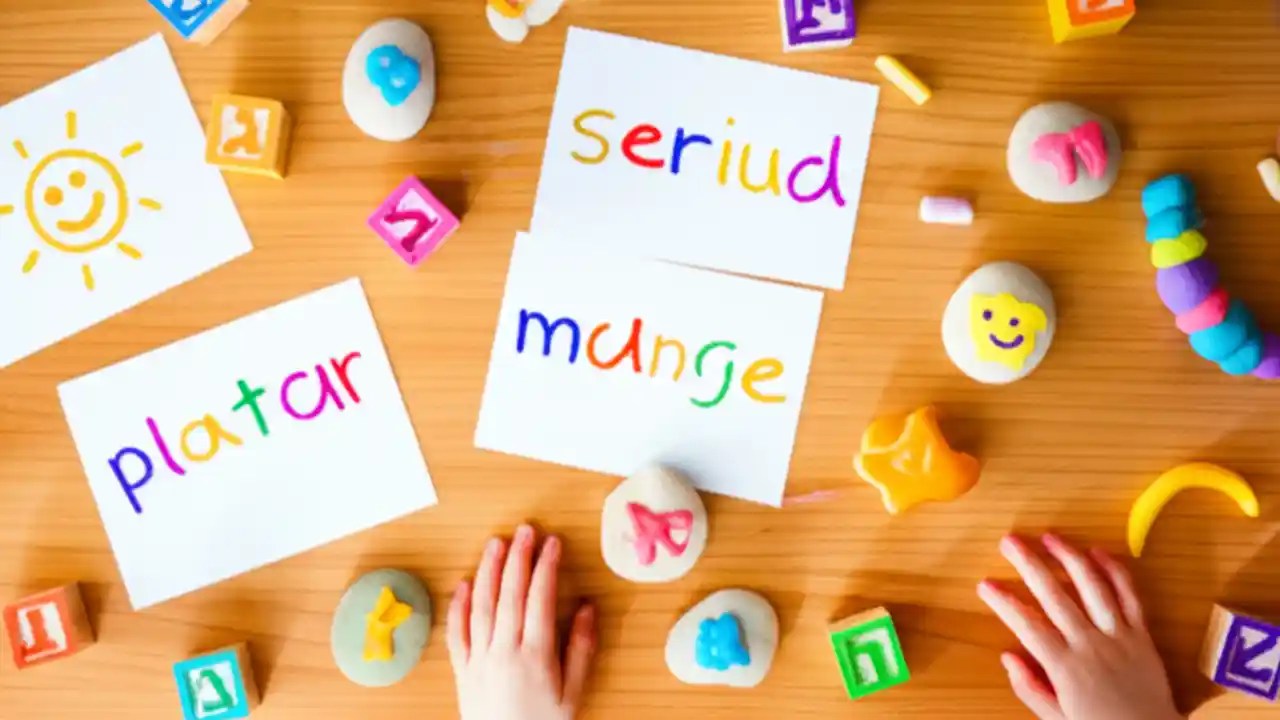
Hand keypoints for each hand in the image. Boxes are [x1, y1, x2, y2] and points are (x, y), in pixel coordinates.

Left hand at [448, 525, 596, 719]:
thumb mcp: (572, 694)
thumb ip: (580, 649)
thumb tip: (586, 607)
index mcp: (535, 656)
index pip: (540, 599)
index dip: (546, 567)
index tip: (553, 543)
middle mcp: (503, 652)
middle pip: (509, 595)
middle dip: (518, 559)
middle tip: (526, 530)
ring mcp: (478, 660)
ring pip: (481, 606)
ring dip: (488, 571)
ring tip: (496, 544)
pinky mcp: (462, 670)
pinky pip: (457, 632)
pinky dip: (458, 606)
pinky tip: (464, 583)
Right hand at [977, 533, 1181, 719]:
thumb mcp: (1057, 719)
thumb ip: (1030, 688)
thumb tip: (1008, 656)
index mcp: (1065, 668)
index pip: (1027, 625)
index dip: (1004, 601)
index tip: (985, 584)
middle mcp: (1090, 645)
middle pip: (1055, 596)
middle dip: (1029, 564)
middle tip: (1010, 541)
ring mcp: (1119, 637)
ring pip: (1092, 587)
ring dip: (1069, 557)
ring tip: (1049, 536)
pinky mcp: (1143, 635)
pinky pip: (1130, 597)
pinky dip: (1115, 571)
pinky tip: (1098, 552)